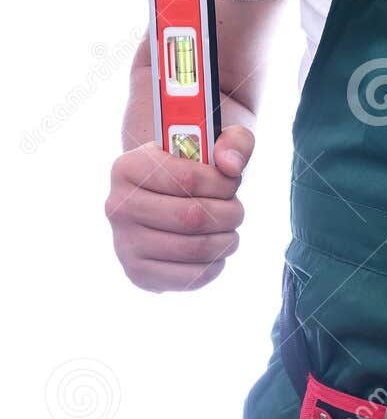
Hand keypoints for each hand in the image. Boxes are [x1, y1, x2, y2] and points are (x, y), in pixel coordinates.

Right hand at [105, 127, 254, 291]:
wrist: (162, 199)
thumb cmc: (191, 167)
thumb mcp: (213, 141)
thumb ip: (233, 141)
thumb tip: (232, 167)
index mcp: (128, 167)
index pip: (187, 178)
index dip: (222, 183)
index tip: (232, 182)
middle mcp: (119, 206)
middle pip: (192, 217)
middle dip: (229, 213)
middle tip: (236, 210)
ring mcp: (124, 243)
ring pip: (194, 248)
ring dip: (227, 240)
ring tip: (230, 229)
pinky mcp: (138, 273)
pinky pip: (188, 278)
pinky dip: (215, 266)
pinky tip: (216, 250)